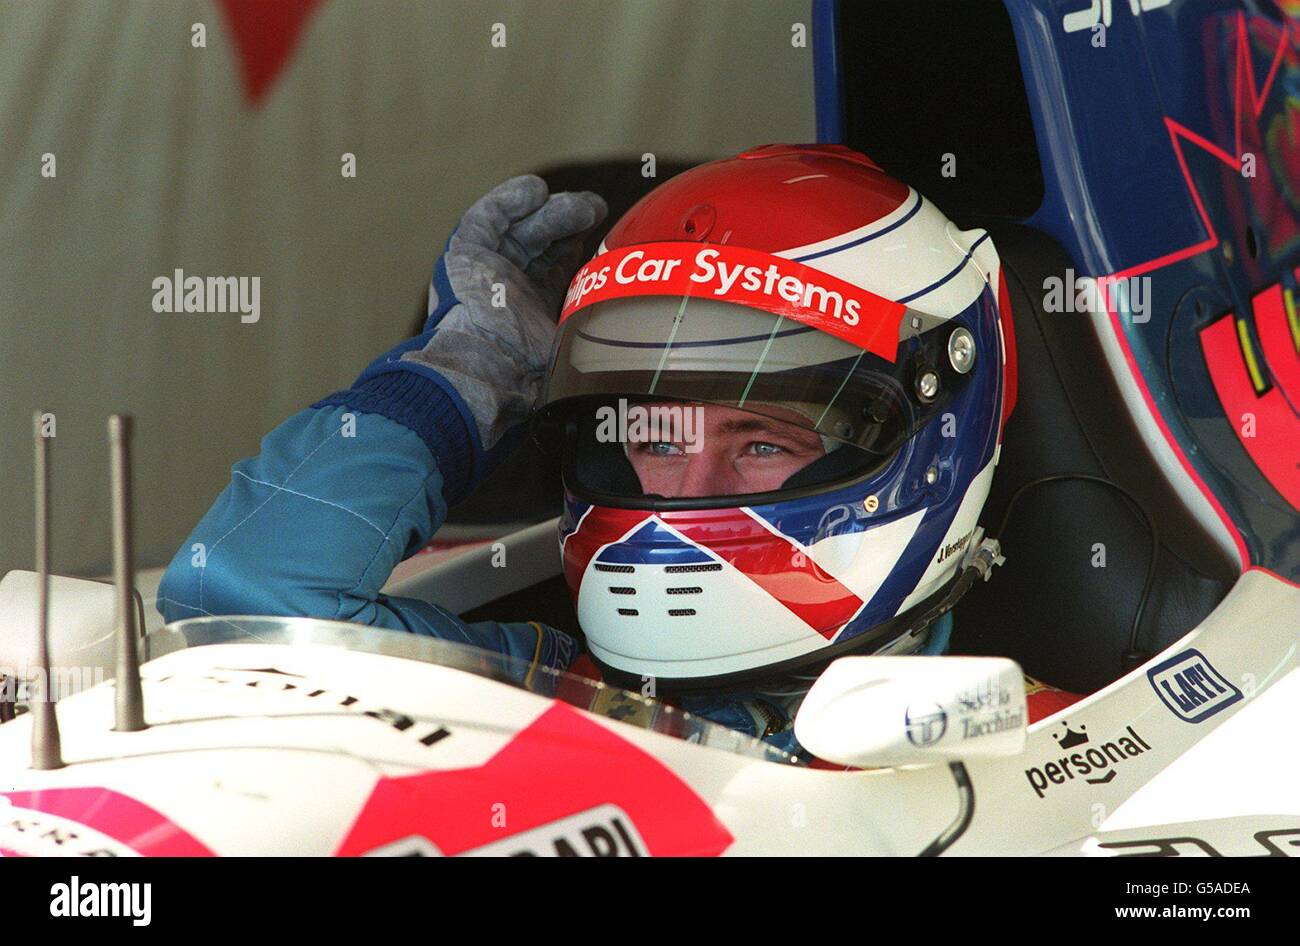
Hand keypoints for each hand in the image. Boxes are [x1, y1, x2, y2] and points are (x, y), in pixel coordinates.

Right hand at [406, 176, 606, 449]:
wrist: (488, 368)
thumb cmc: (530, 370)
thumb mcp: (576, 348)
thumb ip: (598, 331)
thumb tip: (645, 336)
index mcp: (531, 309)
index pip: (557, 264)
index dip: (579, 244)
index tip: (606, 231)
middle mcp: (508, 286)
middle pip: (541, 240)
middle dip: (570, 221)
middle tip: (596, 210)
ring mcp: (486, 269)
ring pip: (520, 226)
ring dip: (550, 211)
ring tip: (580, 205)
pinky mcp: (463, 254)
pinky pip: (485, 218)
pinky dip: (508, 200)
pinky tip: (535, 190)